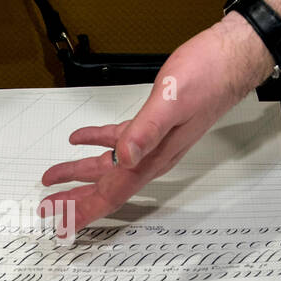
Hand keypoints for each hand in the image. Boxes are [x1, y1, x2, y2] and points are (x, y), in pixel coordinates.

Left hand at [39, 13, 273, 233]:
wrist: (232, 59)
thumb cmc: (209, 77)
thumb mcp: (170, 101)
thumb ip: (145, 131)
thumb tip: (123, 156)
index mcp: (153, 157)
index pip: (112, 193)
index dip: (83, 209)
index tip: (60, 221)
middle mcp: (152, 156)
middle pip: (106, 187)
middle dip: (75, 200)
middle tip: (48, 208)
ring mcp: (154, 142)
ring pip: (109, 166)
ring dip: (79, 172)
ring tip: (53, 177)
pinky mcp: (154, 124)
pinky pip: (119, 141)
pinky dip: (96, 141)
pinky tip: (79, 138)